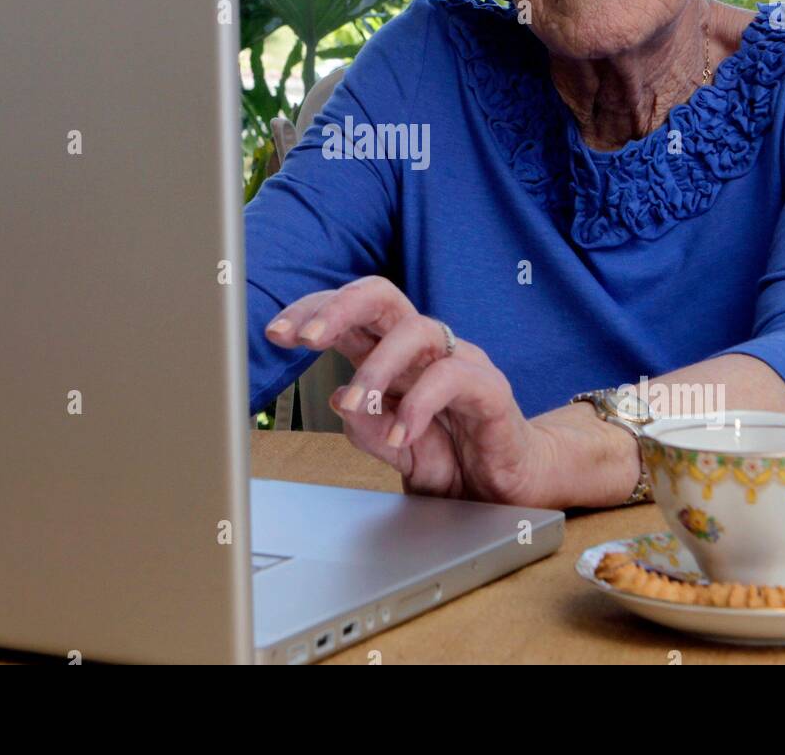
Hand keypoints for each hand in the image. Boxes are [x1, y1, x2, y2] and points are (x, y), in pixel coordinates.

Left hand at [265, 276, 553, 502]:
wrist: (509, 488)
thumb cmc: (451, 458)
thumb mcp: (393, 451)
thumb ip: (366, 430)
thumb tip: (340, 401)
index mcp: (392, 353)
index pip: (350, 313)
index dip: (311, 313)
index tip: (275, 333)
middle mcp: (423, 348)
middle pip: (381, 297)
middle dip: (337, 309)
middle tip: (304, 337)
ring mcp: (459, 362)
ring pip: (416, 330)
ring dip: (377, 366)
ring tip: (358, 402)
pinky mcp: (490, 388)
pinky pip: (454, 377)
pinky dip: (420, 405)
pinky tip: (400, 435)